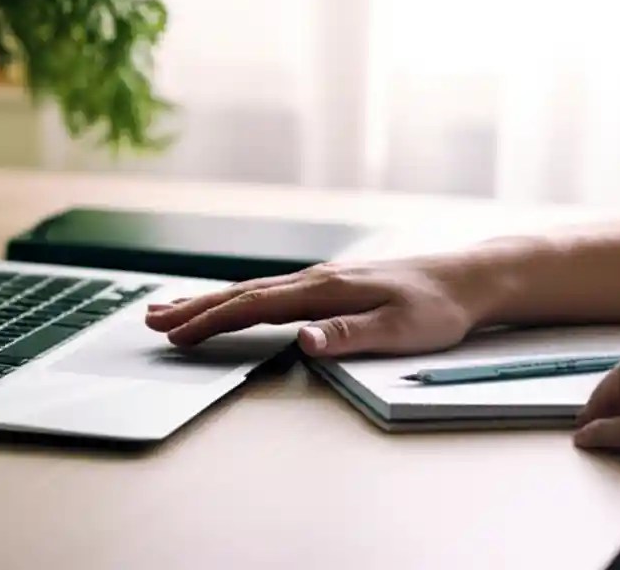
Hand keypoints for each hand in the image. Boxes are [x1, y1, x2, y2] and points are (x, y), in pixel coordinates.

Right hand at [144, 258, 488, 356]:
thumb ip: (351, 334)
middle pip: (242, 294)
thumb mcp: (402, 329)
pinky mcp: (329, 285)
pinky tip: (228, 303)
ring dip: (208, 301)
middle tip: (151, 320)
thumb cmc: (439, 308)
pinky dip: (237, 298)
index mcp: (327, 289)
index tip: (179, 335)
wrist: (468, 279)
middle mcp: (317, 279)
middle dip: (195, 308)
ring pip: (252, 290)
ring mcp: (321, 279)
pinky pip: (269, 292)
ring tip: (169, 309)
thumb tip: (303, 340)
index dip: (214, 322)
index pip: (257, 307)